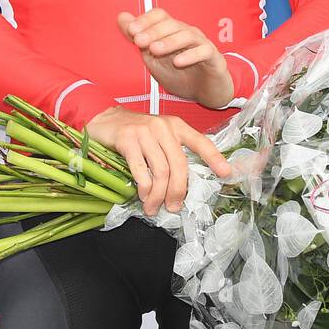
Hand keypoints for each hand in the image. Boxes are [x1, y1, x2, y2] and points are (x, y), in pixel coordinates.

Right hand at [85, 108, 231, 216]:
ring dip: (158, 195)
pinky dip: (144, 187)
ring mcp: (145, 132)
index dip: (214, 158)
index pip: (200, 141)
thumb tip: (184, 184)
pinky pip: (141, 170)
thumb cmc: (135, 132)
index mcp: (176, 126)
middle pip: (178, 165)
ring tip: (153, 207)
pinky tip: (142, 195)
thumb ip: (173, 152)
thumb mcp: (159, 136)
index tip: (225, 173)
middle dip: (177, 191)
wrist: (104, 120)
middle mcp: (163, 127)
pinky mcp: (127, 139)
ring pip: (160, 171)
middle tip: (173, 207)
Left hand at [117, 8, 234, 108]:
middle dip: (153, 31)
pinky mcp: (214, 58)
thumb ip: (138, 38)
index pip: (160, 16)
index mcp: (172, 31)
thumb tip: (121, 17)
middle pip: (171, 24)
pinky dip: (191, 55)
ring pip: (187, 35)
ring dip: (169, 42)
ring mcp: (202, 44)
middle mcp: (187, 33)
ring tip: (154, 50)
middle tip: (138, 41)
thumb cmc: (180, 73)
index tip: (131, 30)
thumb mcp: (153, 58)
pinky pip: (204, 51)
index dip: (145, 20)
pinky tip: (178, 62)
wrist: (205, 92)